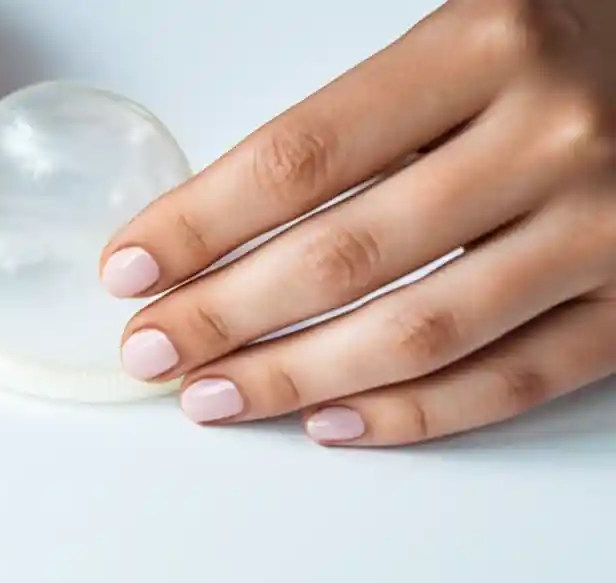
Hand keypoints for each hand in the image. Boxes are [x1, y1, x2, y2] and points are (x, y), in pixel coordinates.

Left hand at [100, 0, 615, 445]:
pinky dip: (411, 414)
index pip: (299, 159)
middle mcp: (551, 136)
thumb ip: (351, 128)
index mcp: (484, 47)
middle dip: (224, 316)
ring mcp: (603, 227)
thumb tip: (212, 234)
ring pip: (419, 332)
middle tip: (153, 349)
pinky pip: (511, 381)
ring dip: (296, 378)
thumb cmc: (553, 53)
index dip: (199, 226)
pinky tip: (330, 422)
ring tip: (214, 396)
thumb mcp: (455, 43)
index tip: (130, 270)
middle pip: (345, 256)